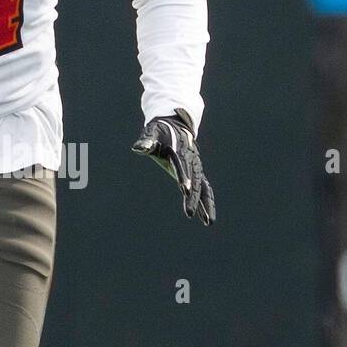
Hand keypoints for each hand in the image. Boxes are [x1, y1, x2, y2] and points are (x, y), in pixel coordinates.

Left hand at [132, 110, 214, 225]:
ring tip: (208, 222)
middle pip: (194, 180)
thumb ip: (147, 140)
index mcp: (180, 150)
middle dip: (193, 197)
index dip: (183, 176)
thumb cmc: (161, 130)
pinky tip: (205, 218)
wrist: (176, 124)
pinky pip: (204, 188)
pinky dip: (206, 202)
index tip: (184, 190)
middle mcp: (191, 159)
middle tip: (189, 213)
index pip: (182, 165)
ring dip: (205, 203)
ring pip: (204, 187)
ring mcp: (195, 166)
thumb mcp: (152, 132)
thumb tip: (138, 148)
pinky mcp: (196, 172)